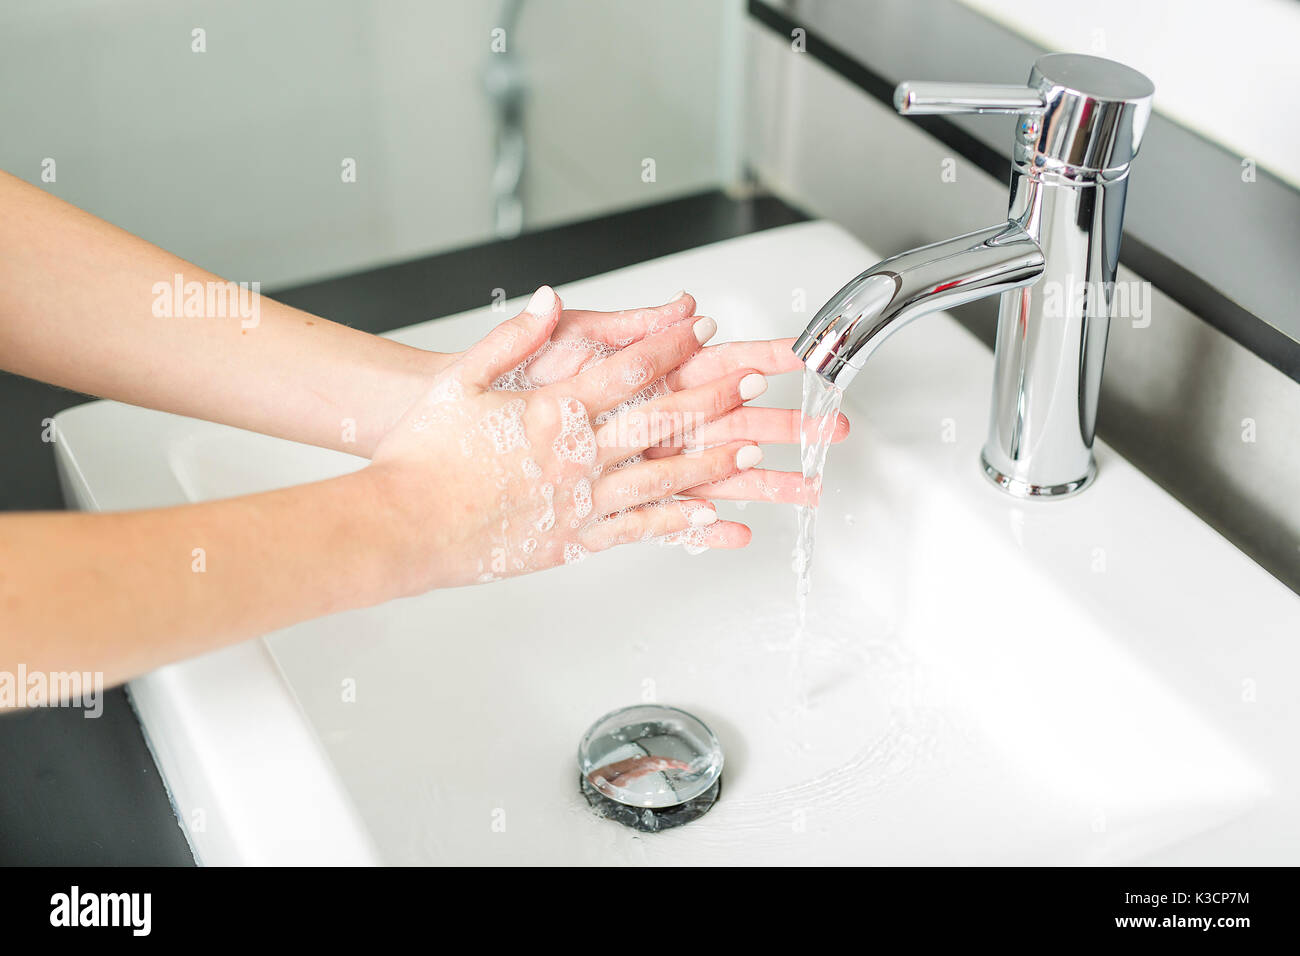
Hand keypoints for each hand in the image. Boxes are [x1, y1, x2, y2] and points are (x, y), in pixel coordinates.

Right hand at [370, 286, 767, 592]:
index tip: (701, 330)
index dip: (670, 345)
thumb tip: (546, 299)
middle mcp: (577, 455)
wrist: (404, 524)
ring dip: (710, 461)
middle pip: (660, 421)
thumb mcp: (462, 381)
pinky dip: (676, 523)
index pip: (627, 370)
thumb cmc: (424, 456)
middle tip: (755, 382)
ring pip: (661, 477)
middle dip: (714, 398)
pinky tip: (707, 517)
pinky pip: (636, 531)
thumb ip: (511, 337)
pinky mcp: (572, 539)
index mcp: (553, 411)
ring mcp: (579, 500)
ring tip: (749, 450)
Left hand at [474, 290, 851, 503]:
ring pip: (711, 471)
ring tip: (806, 491)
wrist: (453, 420)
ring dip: (761, 481)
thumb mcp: (573, 336)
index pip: (716, 363)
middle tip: (830, 430)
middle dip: (784, 426)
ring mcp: (636, 456)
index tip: (805, 360)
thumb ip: (629, 325)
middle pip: (731, 421)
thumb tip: (682, 306)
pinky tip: (732, 531)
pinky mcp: (611, 494)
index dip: (763, 362)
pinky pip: (664, 514)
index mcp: (645, 371)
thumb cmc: (511, 374)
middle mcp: (649, 414)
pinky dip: (699, 524)